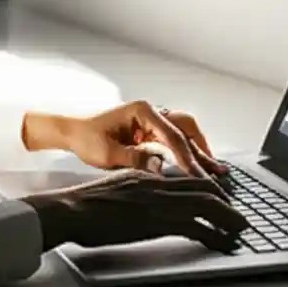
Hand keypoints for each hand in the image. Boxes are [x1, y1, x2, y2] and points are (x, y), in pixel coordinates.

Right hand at [20, 169, 249, 251]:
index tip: (221, 198)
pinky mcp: (156, 221)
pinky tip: (222, 243)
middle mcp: (158, 184)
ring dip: (228, 218)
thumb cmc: (86, 203)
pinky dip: (214, 235)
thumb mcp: (118, 186)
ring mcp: (159, 202)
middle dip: (227, 202)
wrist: (71, 209)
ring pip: (207, 205)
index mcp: (149, 175)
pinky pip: (196, 227)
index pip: (188, 176)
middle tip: (238, 216)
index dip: (210, 187)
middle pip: (205, 187)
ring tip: (239, 230)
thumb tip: (150, 195)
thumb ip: (138, 188)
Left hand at [23, 100, 224, 177]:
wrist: (72, 133)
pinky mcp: (149, 131)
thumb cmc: (86, 138)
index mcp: (142, 111)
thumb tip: (161, 167)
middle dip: (202, 148)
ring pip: (183, 132)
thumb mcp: (108, 154)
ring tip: (214, 169)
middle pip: (186, 127)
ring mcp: (151, 120)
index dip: (187, 157)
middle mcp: (151, 112)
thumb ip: (135, 159)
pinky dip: (186, 152)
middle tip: (216, 170)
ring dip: (198, 150)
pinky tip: (195, 167)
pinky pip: (174, 140)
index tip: (197, 175)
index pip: (172, 135)